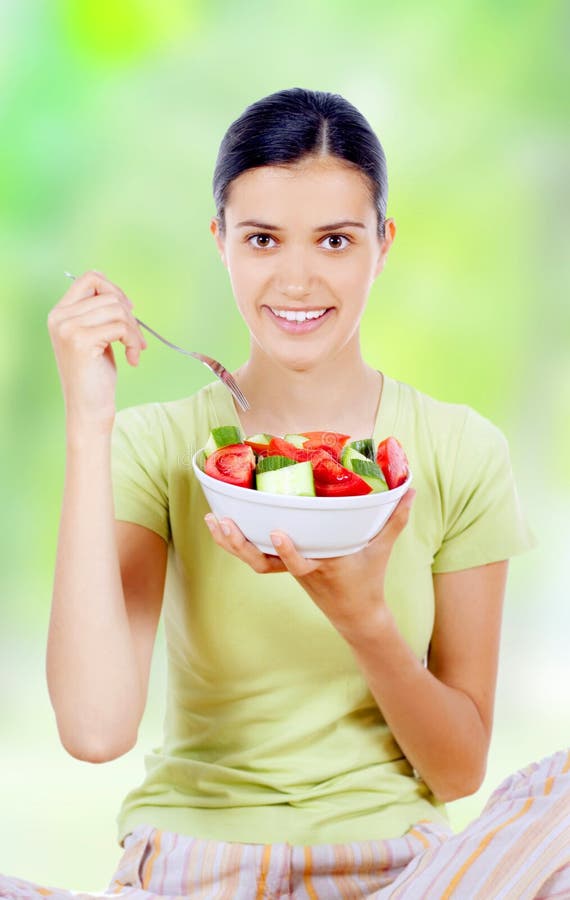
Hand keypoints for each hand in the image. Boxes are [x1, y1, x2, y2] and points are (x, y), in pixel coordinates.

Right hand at [47, 270, 146, 431]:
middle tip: (136, 339)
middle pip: (108, 295)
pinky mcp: (82, 341)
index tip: (127, 310)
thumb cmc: (95, 376)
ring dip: (134, 330)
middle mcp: (60, 317)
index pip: (90, 278)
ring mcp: (68, 328)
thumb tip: (123, 298)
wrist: (88, 408)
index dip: (114, 289)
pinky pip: (121, 327)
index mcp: (60, 313)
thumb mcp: (94, 337)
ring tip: (134, 350)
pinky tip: (132, 359)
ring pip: (117, 310)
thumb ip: (99, 315)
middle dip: (130, 315)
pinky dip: (133, 341)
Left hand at [204, 488, 415, 637]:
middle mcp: (299, 570)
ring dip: (230, 543)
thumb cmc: (369, 580)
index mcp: (323, 567)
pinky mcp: (281, 567)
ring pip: (252, 561)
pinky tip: (221, 524)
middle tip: (223, 523)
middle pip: (263, 564)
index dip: (289, 552)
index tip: (279, 533)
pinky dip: (236, 542)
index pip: (302, 564)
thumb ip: (395, 519)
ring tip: (213, 520)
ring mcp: (287, 570)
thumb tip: (411, 489)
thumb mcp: (382, 549)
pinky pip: (253, 556)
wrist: (356, 615)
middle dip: (241, 546)